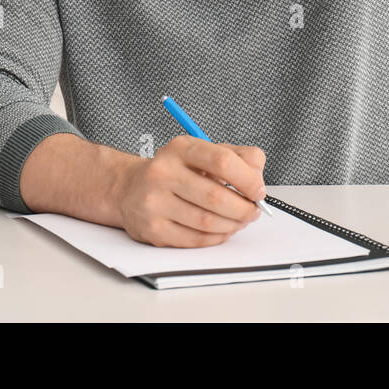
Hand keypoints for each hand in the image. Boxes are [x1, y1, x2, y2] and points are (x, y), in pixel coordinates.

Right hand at [115, 136, 265, 246]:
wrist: (130, 189)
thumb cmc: (175, 171)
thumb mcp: (203, 152)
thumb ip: (238, 157)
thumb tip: (258, 180)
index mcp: (181, 149)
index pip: (222, 161)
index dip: (248, 180)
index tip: (258, 191)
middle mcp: (163, 173)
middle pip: (216, 197)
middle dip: (244, 209)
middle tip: (253, 212)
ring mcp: (155, 202)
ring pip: (207, 222)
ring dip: (232, 225)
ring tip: (238, 221)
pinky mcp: (153, 229)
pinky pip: (195, 240)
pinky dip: (216, 238)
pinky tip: (221, 230)